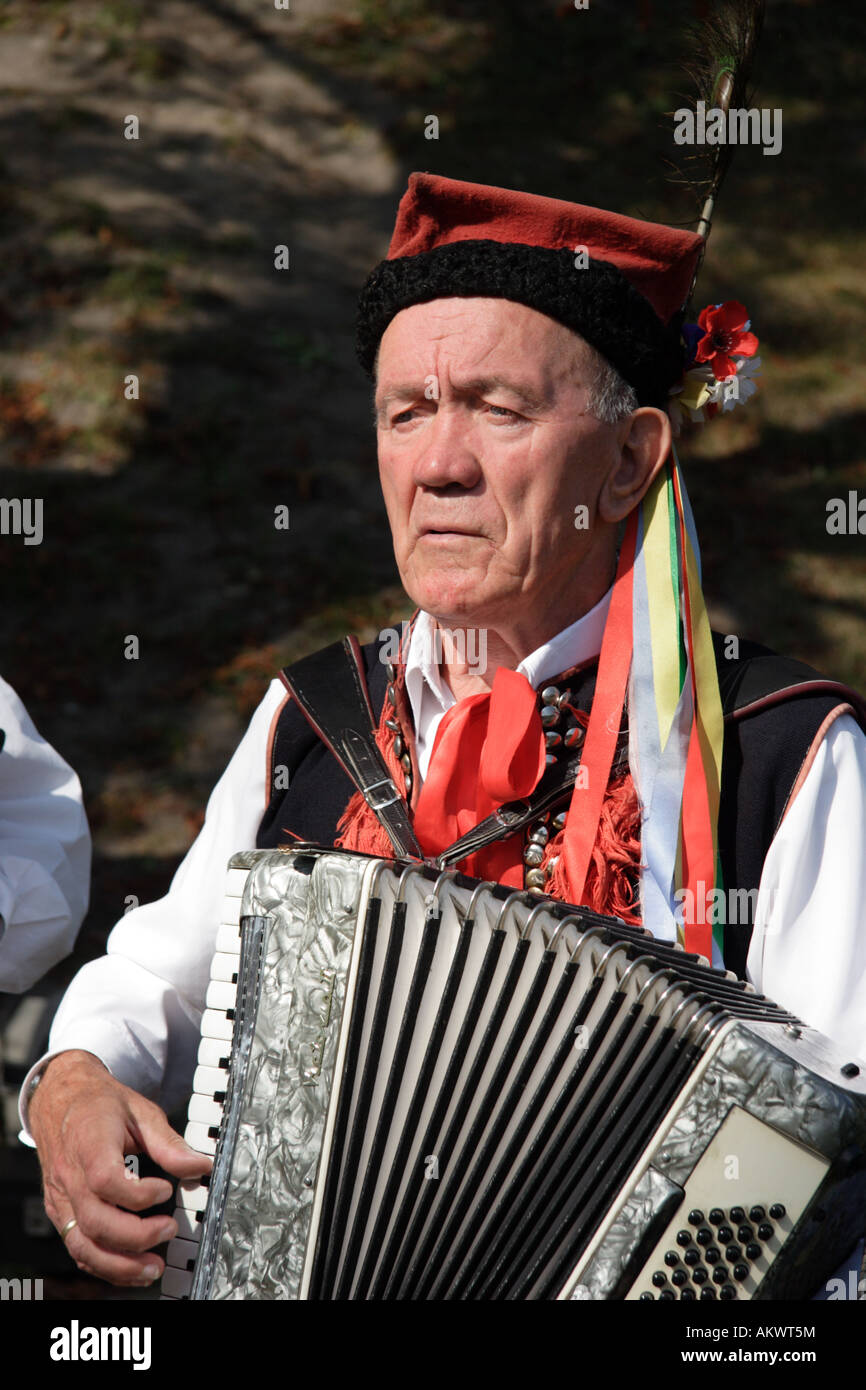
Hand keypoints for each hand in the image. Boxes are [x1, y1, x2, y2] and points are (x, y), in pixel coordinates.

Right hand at [29, 1049, 211, 1286]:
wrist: (59, 1100)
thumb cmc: (100, 1105)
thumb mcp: (139, 1111)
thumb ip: (168, 1143)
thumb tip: (199, 1167)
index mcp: (89, 1143)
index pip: (105, 1180)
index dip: (138, 1195)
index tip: (166, 1189)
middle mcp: (70, 1175)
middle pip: (95, 1221)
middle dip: (136, 1237)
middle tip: (169, 1230)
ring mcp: (61, 1197)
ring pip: (82, 1244)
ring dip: (119, 1265)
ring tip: (153, 1268)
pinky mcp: (59, 1211)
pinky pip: (77, 1247)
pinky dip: (102, 1265)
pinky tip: (129, 1267)